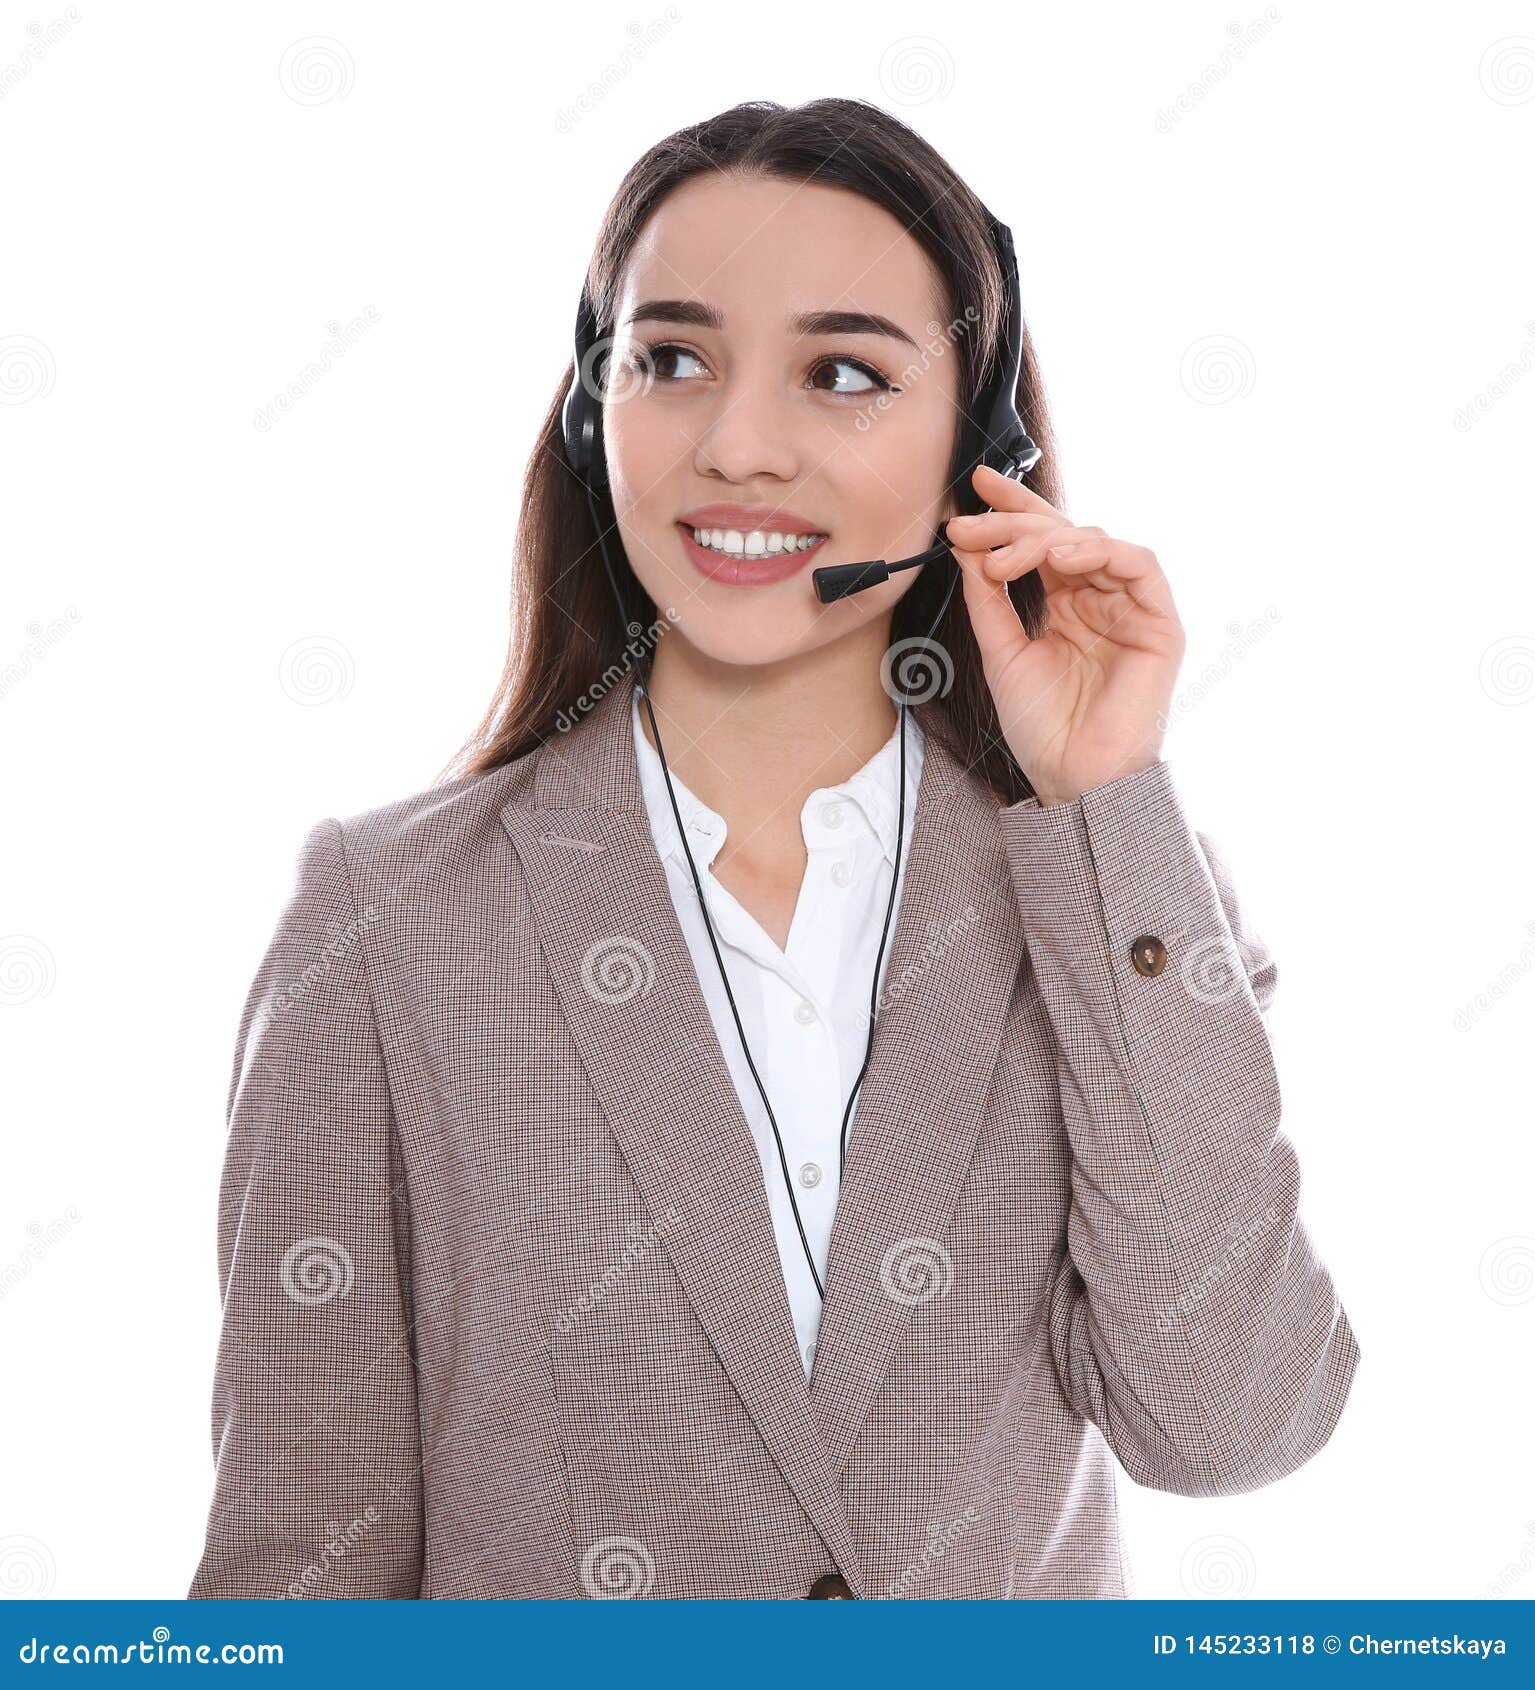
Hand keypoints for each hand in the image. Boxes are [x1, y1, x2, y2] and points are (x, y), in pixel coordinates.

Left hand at [945, 463, 1185, 805]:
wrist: (1073, 778)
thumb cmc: (1042, 726)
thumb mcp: (1000, 651)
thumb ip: (987, 597)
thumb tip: (965, 542)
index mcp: (1066, 605)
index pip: (1041, 543)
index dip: (1012, 510)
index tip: (972, 489)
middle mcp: (1099, 599)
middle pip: (1064, 534)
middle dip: (1017, 518)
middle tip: (973, 519)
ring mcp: (1130, 608)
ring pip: (1095, 542)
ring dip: (1046, 539)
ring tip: (1004, 558)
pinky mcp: (1160, 623)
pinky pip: (1139, 565)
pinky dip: (1100, 551)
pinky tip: (1062, 558)